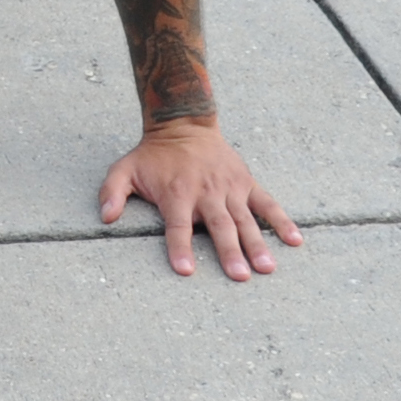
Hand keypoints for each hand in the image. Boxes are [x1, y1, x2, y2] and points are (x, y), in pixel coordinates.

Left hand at [100, 117, 300, 279]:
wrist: (183, 122)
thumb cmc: (153, 155)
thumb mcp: (125, 169)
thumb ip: (112, 192)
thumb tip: (105, 218)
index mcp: (177, 193)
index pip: (177, 226)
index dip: (180, 247)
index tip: (186, 271)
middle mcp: (205, 191)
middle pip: (218, 226)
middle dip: (229, 252)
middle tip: (240, 277)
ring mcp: (229, 187)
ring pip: (245, 219)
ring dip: (257, 244)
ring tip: (267, 268)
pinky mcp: (246, 183)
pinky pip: (267, 203)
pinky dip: (282, 221)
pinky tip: (295, 240)